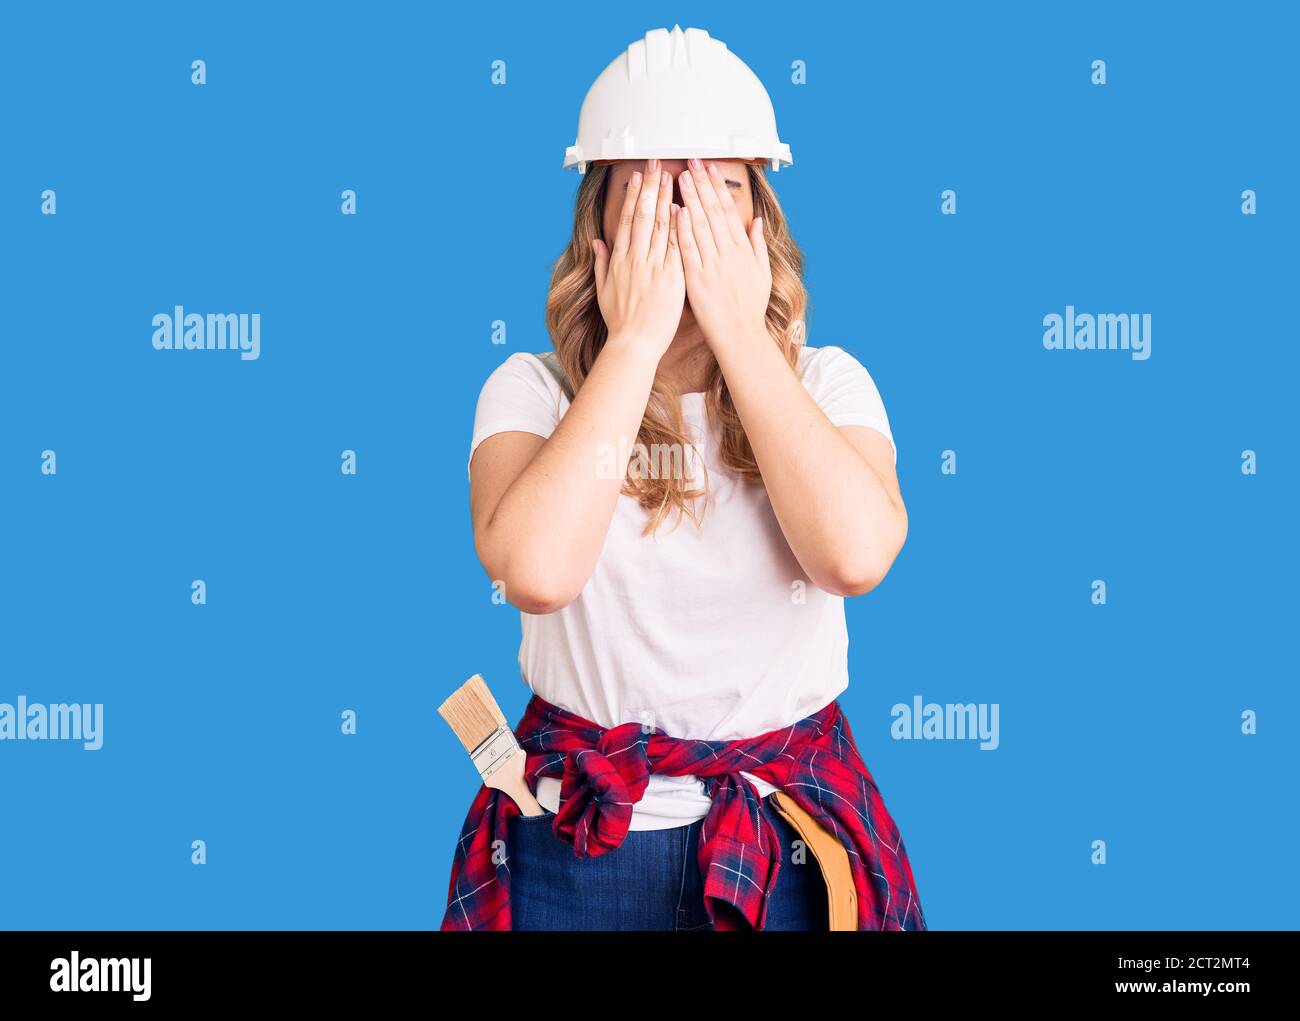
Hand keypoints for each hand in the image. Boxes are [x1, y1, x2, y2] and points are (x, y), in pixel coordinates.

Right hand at [592, 159, 684, 359]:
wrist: (634, 344)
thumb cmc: (621, 322)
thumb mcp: (603, 290)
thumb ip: (601, 263)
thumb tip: (598, 243)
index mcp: (619, 260)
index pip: (627, 220)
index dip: (634, 196)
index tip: (639, 177)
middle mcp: (635, 259)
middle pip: (643, 215)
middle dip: (650, 187)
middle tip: (656, 164)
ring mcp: (652, 267)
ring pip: (659, 225)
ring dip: (665, 198)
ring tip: (671, 176)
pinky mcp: (670, 277)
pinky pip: (674, 246)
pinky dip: (676, 226)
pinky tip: (681, 207)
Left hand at [676, 158, 771, 350]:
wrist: (741, 337)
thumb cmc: (750, 309)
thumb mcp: (762, 274)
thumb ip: (758, 245)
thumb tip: (755, 222)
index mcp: (742, 250)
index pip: (728, 210)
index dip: (718, 187)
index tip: (710, 169)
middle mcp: (728, 254)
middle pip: (713, 212)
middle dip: (702, 185)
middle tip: (692, 163)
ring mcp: (712, 266)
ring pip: (700, 226)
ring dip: (689, 199)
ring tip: (681, 177)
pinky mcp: (697, 280)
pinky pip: (688, 250)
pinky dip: (681, 230)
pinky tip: (674, 211)